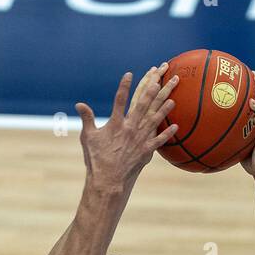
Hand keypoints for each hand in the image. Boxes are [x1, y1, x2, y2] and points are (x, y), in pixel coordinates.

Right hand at [76, 65, 178, 191]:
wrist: (107, 180)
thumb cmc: (96, 159)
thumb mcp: (88, 137)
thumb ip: (86, 119)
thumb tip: (79, 104)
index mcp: (115, 124)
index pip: (120, 99)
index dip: (124, 86)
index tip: (130, 74)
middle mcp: (129, 128)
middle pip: (142, 105)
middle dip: (151, 90)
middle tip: (159, 78)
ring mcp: (139, 139)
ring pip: (154, 120)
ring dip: (164, 108)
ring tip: (172, 97)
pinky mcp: (146, 151)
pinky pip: (159, 140)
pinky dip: (167, 133)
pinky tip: (176, 126)